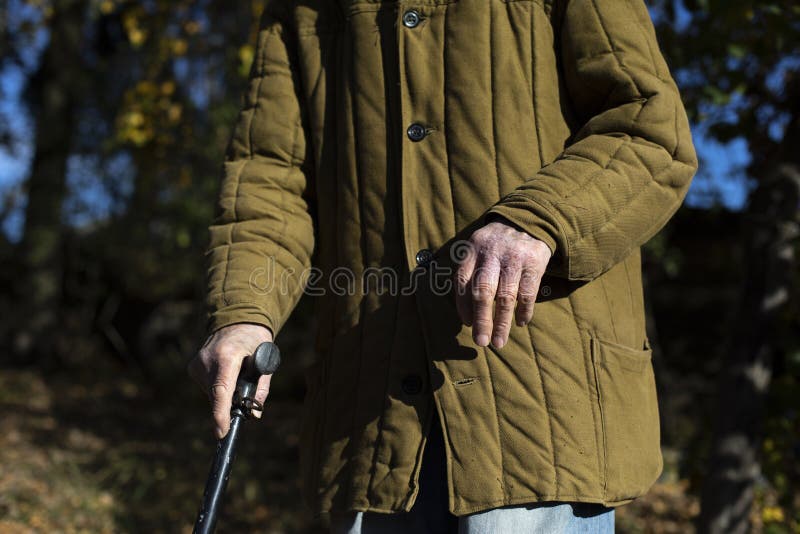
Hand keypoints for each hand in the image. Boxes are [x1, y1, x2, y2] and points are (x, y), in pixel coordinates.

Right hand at [188, 323, 273, 438]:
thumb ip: (260, 389)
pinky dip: (218, 387)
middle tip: (246, 387)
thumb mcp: (266, 361)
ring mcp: (197, 363)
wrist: (238, 320)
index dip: (221, 413)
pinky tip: (227, 372)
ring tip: (236, 372)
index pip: (221, 390)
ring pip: (212, 394)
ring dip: (225, 393)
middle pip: (218, 396)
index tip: (221, 432)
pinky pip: (207, 387)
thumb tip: (253, 416)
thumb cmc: (255, 340)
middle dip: (231, 402)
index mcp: (228, 357)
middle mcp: (207, 360)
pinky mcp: (192, 367)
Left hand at [455, 220, 551, 347]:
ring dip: (502, 323)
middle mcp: (491, 252)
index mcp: (473, 249)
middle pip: (483, 291)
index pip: (462, 281)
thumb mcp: (477, 250)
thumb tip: (467, 317)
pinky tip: (520, 322)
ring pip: (506, 296)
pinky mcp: (534, 261)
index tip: (467, 324)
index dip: (463, 305)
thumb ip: (469, 275)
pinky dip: (524, 311)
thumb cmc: (495, 246)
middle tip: (481, 341)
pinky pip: (527, 293)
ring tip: (499, 342)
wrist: (526, 220)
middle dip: (482, 320)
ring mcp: (514, 257)